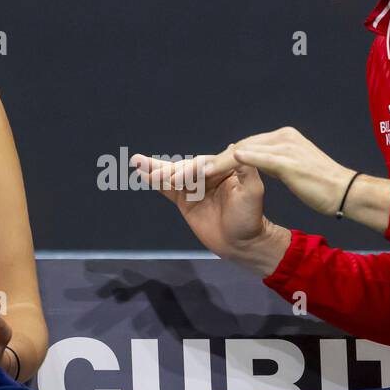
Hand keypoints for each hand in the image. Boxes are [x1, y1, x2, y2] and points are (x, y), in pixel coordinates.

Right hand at [131, 148, 269, 260]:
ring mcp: (194, 188)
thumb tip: (232, 146)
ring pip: (173, 176)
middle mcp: (207, 174)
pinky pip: (167, 190)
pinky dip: (155, 182)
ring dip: (155, 168)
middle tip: (155, 174)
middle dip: (168, 171)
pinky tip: (141, 172)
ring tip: (137, 161)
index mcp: (224, 168)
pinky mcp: (185, 201)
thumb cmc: (249, 217)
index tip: (180, 180)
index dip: (190, 171)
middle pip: (184, 167)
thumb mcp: (252, 190)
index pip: (203, 163)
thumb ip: (244, 168)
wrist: (241, 243)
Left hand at [208, 126, 358, 216]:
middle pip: (240, 146)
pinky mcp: (290, 161)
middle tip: (192, 171)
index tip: (202, 169)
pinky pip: (261, 159)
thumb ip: (272, 161)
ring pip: (244, 151)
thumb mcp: (293, 170)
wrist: (345, 192)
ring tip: (197, 173)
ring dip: (219, 163)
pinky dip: (242, 161)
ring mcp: (286, 147)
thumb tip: (252, 161)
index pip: (245, 146)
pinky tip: (225, 163)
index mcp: (282, 138)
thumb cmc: (321, 185)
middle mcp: (281, 138)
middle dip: (214, 160)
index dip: (222, 158)